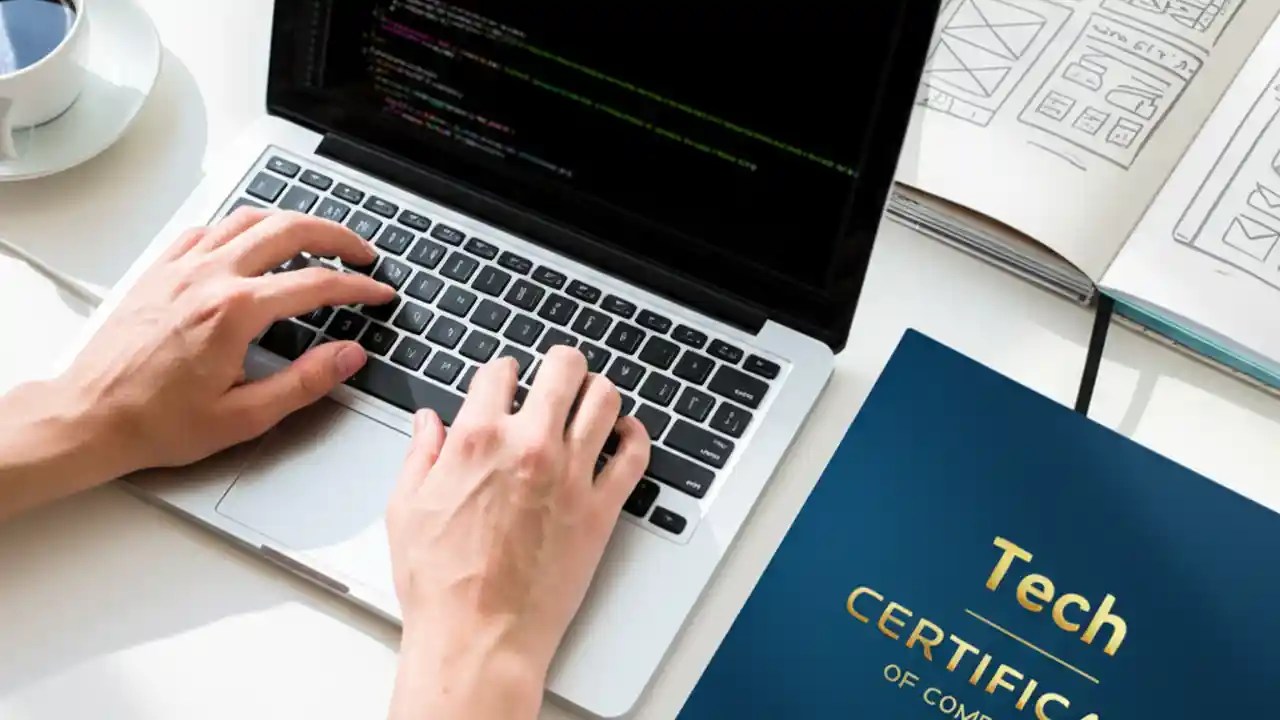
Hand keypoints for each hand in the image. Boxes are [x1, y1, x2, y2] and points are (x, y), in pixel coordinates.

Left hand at [55, 208, 394, 478]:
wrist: (89, 417)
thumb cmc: (156, 422)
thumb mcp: (245, 416)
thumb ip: (306, 381)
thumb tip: (349, 356)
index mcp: (234, 313)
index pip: (317, 284)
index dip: (359, 286)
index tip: (378, 293)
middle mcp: (208, 278)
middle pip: (289, 230)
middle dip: (336, 235)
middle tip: (362, 252)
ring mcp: (181, 268)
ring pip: (249, 219)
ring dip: (292, 223)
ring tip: (318, 239)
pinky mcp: (160, 270)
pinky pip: (209, 229)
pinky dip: (242, 228)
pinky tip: (253, 243)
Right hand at [386, 347, 650, 719]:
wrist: (480, 635)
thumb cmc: (441, 583)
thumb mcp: (407, 509)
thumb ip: (420, 456)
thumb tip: (428, 424)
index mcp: (478, 440)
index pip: (501, 371)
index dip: (503, 372)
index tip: (507, 381)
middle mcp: (530, 447)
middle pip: (564, 368)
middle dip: (560, 364)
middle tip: (559, 373)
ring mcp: (572, 475)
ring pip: (605, 400)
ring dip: (598, 392)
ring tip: (590, 399)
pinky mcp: (601, 508)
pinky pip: (635, 455)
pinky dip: (635, 436)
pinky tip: (626, 434)